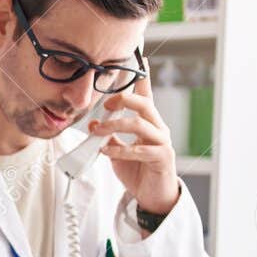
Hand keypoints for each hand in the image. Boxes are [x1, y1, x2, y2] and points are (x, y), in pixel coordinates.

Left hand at [88, 60, 179, 214]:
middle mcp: (158, 129)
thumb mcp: (119, 151)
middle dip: (124, 100)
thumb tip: (95, 125)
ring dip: (115, 126)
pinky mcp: (161, 159)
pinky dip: (119, 149)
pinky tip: (105, 151)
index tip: (140, 59)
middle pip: (144, 105)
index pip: (146, 97)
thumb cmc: (137, 171)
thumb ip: (110, 137)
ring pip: (140, 125)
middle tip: (105, 105)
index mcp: (148, 123)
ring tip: (98, 131)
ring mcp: (162, 143)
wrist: (152, 196)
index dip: (142, 79)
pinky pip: (139, 150)